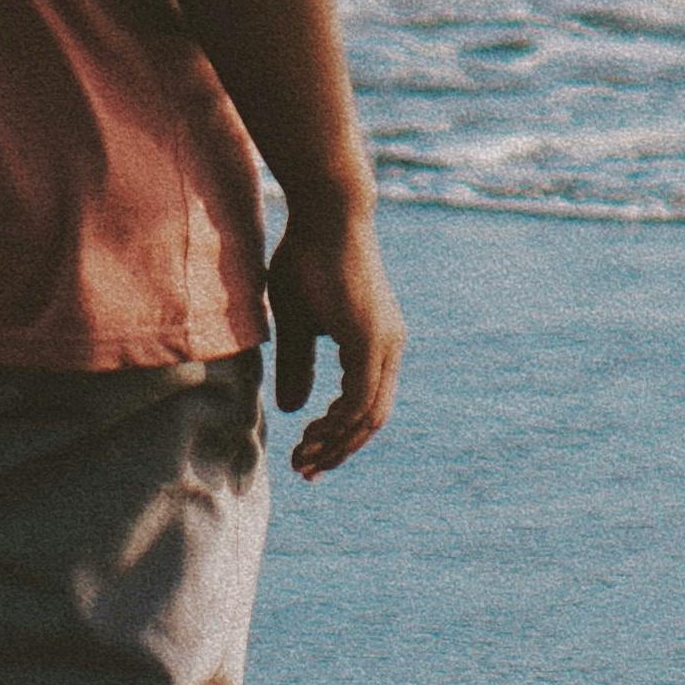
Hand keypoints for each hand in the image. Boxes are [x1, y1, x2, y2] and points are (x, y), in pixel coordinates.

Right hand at [264, 203, 401, 479]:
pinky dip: (337, 424)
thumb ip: (298, 366)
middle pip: (370, 420)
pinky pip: (360, 398)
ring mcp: (384, 343)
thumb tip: (296, 409)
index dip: (337, 436)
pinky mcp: (371, 338)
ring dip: (335, 443)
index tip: (306, 456)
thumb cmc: (307, 260)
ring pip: (367, 415)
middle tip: (304, 471)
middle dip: (337, 450)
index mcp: (375, 344)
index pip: (364, 406)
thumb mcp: (297, 324)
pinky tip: (312, 433)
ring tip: (303, 459)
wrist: (325, 214)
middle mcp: (388, 347)